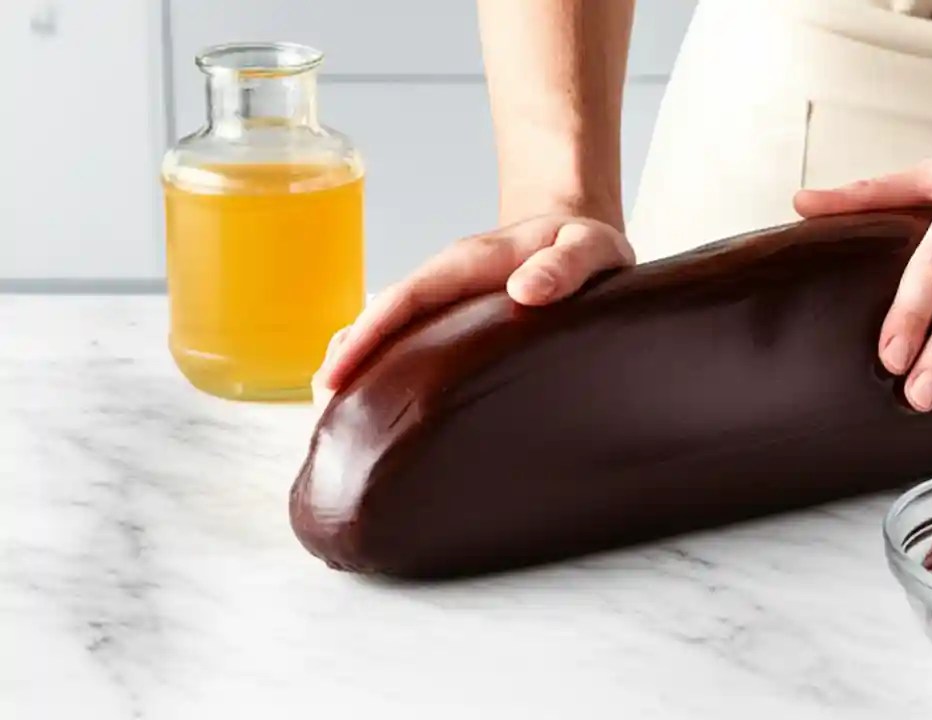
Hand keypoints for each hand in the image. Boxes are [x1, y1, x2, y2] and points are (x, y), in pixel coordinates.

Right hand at [313, 214, 633, 394]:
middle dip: (348, 357)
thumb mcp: (594, 247)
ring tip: (332, 417)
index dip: (371, 331)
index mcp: (472, 261)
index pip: (410, 295)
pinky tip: (369, 406)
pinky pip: (408, 340)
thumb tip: (526, 289)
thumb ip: (567, 264)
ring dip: (358, 365)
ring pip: (391, 330)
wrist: (581, 234)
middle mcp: (448, 280)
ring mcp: (446, 300)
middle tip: (321, 411)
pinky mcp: (451, 320)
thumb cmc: (586, 246)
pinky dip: (383, 367)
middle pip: (384, 315)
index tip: (339, 370)